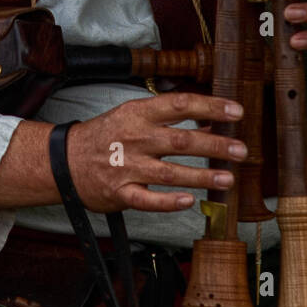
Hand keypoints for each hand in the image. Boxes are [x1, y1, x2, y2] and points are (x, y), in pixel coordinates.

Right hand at [64, 93, 245, 213]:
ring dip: (202, 176)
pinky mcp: (121, 193)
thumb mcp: (134, 117)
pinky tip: (189, 201)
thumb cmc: (107, 136)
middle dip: (214, 146)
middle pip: (181, 141)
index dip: (211, 107)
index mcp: (139, 114)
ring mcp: (127, 167)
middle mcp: (135, 138)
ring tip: (228, 178)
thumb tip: (211, 124)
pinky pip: (148, 199)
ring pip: (170, 173)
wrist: (65, 160)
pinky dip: (168, 201)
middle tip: (241, 150)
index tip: (236, 112)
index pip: (180, 105)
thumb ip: (170, 120)